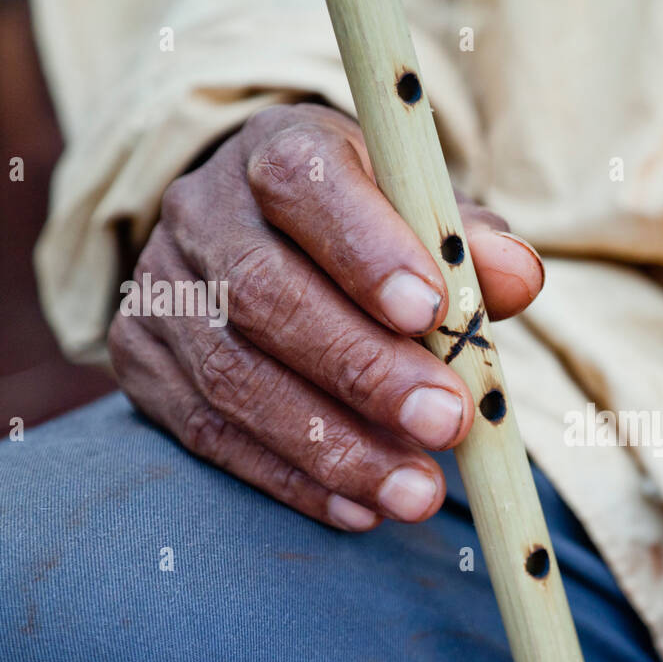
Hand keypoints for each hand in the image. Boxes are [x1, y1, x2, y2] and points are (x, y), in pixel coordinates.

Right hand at [108, 103, 543, 529]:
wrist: (264, 236)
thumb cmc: (368, 229)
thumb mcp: (422, 215)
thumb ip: (468, 247)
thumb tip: (519, 276)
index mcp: (276, 151)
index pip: (304, 184)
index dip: (364, 248)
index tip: (427, 309)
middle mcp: (203, 213)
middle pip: (264, 292)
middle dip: (363, 369)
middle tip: (446, 423)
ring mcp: (162, 291)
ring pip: (234, 377)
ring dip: (333, 447)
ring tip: (417, 493)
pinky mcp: (143, 363)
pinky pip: (211, 434)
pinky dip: (292, 480)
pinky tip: (359, 510)